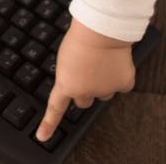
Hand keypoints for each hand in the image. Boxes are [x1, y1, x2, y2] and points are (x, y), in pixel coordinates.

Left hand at [35, 19, 135, 143]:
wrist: (102, 29)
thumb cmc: (81, 36)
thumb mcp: (66, 56)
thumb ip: (70, 72)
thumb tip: (79, 77)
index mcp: (67, 84)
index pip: (55, 108)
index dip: (48, 124)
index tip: (42, 136)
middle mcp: (86, 92)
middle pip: (84, 99)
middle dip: (85, 88)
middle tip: (87, 71)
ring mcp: (106, 90)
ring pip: (104, 92)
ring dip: (103, 82)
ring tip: (102, 61)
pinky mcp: (123, 84)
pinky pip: (122, 83)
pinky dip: (121, 74)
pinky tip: (117, 60)